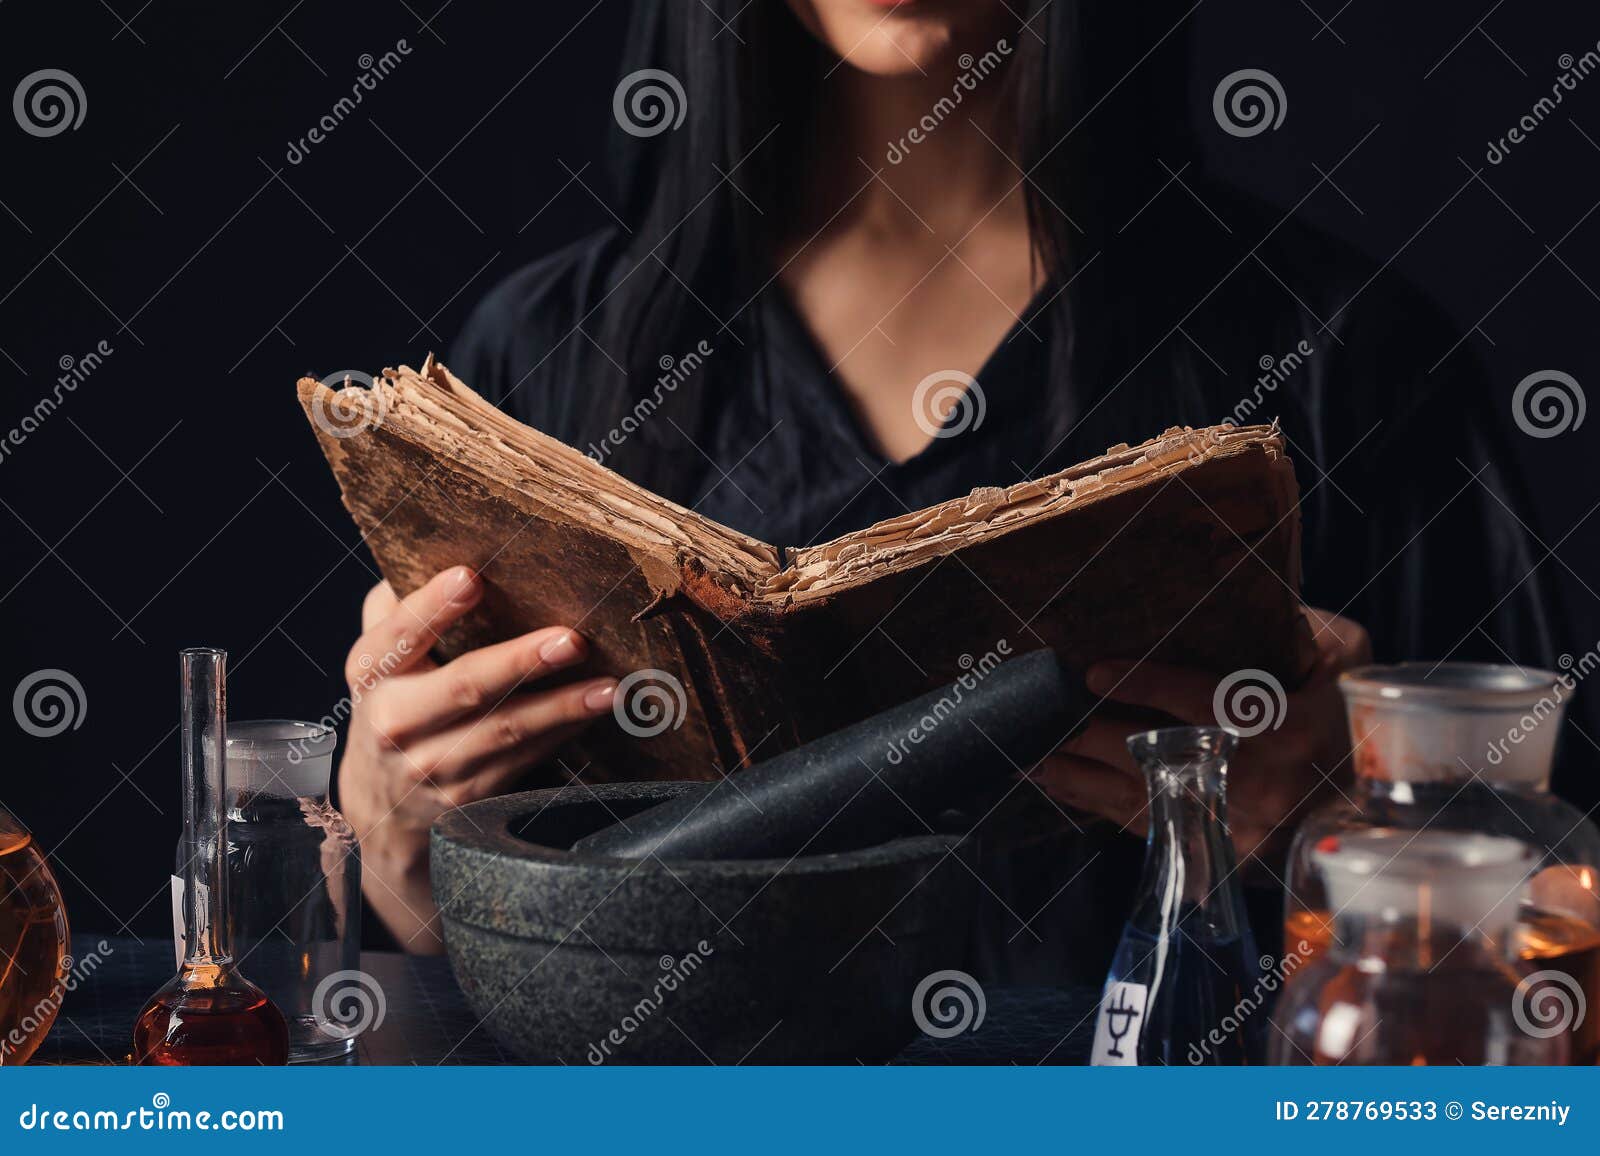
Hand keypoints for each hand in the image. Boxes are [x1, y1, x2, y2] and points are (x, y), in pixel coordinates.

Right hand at [337, 566, 616, 951]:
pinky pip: (525, 761)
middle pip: (464, 687)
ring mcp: (432, 767)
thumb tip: (438, 547)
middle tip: (571, 640)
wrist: (382, 809)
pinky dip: (563, 733)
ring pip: (506, 732)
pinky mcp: (468, 799)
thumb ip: (397, 609)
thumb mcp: (380, 659)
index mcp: (372, 673)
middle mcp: (395, 723)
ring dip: (562, 708)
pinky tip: (595, 712)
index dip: (433, 607)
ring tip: (608, 687)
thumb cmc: (394, 706)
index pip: (399, 635)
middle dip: (521, 662)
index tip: (471, 577)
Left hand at [1030, 607, 1371, 863]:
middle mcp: (1261, 784)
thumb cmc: (1352, 713)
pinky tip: (1058, 781)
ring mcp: (1238, 827)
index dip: (1147, 684)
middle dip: (1092, 734)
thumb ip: (1296, 624)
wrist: (1377, 798)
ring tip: (1031, 749)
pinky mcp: (1220, 854)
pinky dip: (1095, 804)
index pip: (1207, 703)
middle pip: (1158, 756)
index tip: (1094, 669)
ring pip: (1141, 799)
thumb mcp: (1344, 654)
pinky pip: (1146, 827)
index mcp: (1290, 727)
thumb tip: (1231, 594)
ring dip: (1080, 775)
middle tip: (1042, 709)